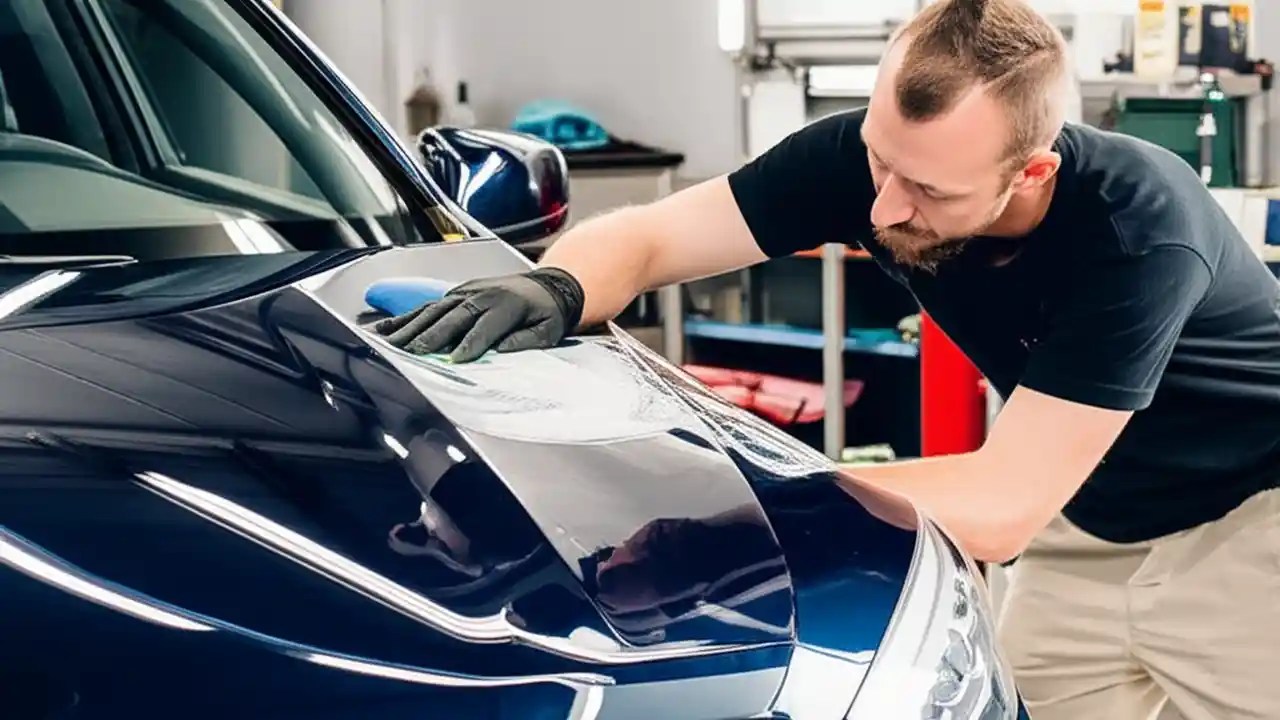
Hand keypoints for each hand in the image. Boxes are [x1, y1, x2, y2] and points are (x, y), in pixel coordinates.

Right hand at [372, 267, 584, 361]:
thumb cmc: (547, 313)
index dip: (470, 343)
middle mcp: (483, 295)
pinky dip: (406, 316)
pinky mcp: (456, 293)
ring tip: (392, 343)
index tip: (454, 359)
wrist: (548, 285)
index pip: (485, 327)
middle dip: (432, 335)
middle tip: (413, 352)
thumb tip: (501, 351)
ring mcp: (467, 292)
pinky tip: (387, 327)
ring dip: (412, 327)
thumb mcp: (549, 331)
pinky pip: (428, 305)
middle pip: (454, 317)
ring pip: (435, 310)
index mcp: (508, 305)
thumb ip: (526, 342)